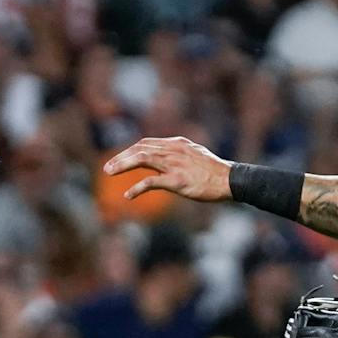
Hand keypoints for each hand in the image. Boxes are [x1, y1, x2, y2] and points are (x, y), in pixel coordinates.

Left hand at [102, 136, 232, 202]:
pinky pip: (152, 182)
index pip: (146, 143)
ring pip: (142, 159)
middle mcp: (174, 150)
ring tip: (109, 173)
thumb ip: (177, 153)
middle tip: (106, 168)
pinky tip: (128, 195)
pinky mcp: (178, 180)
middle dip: (121, 157)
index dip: (129, 150)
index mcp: (177, 144)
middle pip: (140, 149)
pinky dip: (137, 188)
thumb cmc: (213, 170)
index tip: (118, 159)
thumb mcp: (194, 154)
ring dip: (122, 165)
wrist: (230, 179)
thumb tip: (163, 156)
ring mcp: (175, 164)